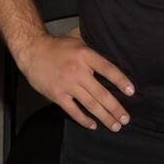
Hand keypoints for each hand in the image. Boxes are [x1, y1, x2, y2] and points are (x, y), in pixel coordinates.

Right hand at [17, 28, 134, 130]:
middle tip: (126, 119)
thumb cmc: (57, 46)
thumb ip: (93, 41)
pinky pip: (73, 111)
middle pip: (101, 93)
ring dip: (104, 117)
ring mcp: (67, 84)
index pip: (108, 69)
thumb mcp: (77, 37)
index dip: (121, 81)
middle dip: (115, 108)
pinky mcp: (57, 95)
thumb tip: (111, 41)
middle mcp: (78, 71)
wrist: (32, 51)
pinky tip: (93, 125)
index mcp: (85, 55)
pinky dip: (84, 120)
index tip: (131, 92)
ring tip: (115, 126)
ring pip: (90, 104)